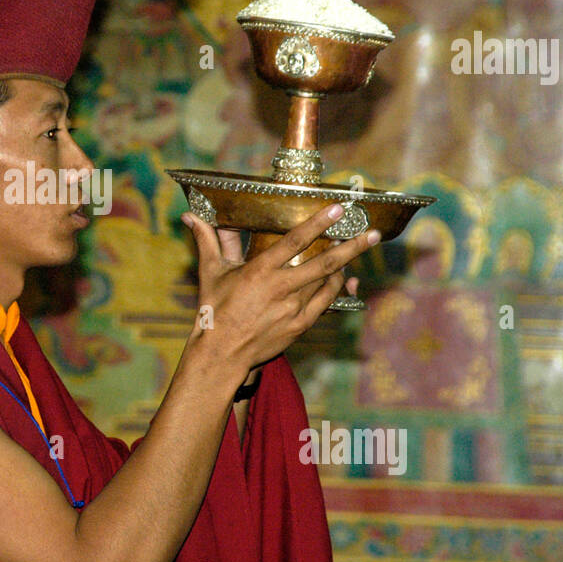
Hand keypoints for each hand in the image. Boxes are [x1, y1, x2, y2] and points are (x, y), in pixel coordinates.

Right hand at [184, 204, 377, 368]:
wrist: (222, 353)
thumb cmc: (214, 309)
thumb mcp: (211, 273)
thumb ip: (207, 240)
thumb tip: (190, 216)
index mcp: (259, 271)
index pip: (294, 241)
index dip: (318, 223)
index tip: (338, 209)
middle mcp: (281, 289)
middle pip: (324, 264)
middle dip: (351, 247)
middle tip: (372, 234)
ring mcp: (294, 310)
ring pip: (328, 283)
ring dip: (345, 265)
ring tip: (356, 249)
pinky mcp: (300, 325)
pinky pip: (326, 302)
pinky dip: (337, 288)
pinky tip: (346, 278)